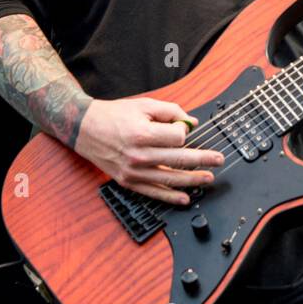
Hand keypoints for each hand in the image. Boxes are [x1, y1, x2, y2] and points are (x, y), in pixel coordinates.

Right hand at [74, 98, 224, 205]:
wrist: (84, 128)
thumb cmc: (114, 115)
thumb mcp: (143, 105)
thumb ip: (170, 111)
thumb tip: (191, 123)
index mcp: (142, 134)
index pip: (178, 138)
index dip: (184, 132)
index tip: (182, 128)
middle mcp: (138, 155)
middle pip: (179, 160)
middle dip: (203, 159)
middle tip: (218, 159)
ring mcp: (133, 171)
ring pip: (170, 179)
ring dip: (192, 180)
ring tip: (208, 179)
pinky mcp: (128, 181)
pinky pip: (153, 192)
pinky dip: (170, 197)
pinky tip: (185, 198)